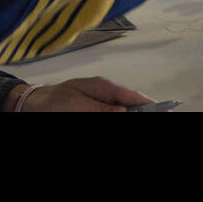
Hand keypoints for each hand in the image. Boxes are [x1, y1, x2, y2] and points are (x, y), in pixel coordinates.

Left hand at [10, 77, 154, 111]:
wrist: (33, 103)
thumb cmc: (53, 100)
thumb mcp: (76, 103)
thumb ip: (100, 108)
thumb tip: (123, 111)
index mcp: (103, 87)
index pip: (133, 97)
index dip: (152, 104)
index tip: (168, 109)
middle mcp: (105, 94)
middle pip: (132, 106)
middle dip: (145, 111)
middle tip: (164, 114)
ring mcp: (101, 103)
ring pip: (123, 109)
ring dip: (133, 111)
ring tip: (152, 112)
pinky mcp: (95, 111)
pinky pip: (113, 111)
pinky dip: (120, 112)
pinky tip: (127, 112)